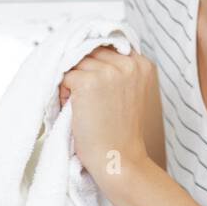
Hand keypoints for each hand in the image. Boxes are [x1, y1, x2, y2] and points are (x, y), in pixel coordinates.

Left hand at [58, 46, 150, 192]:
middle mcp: (129, 63)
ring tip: (82, 107)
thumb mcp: (128, 92)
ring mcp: (109, 71)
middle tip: (88, 102)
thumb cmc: (119, 131)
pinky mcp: (89, 82)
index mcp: (142, 64)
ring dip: (72, 83)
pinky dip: (64, 94)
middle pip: (90, 52)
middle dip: (82, 72)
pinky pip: (65, 77)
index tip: (94, 86)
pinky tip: (76, 111)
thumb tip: (86, 51)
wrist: (118, 159)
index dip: (95, 65)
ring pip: (75, 64)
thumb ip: (117, 70)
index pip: (106, 46)